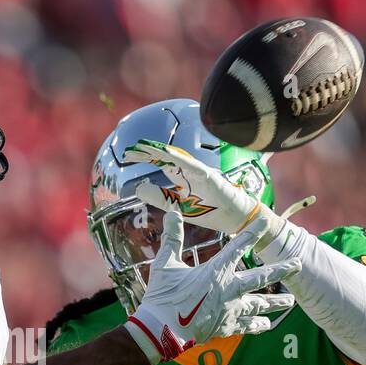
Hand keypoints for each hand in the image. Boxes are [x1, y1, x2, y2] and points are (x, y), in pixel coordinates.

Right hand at [125, 211, 299, 362]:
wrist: (162, 330)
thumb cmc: (162, 296)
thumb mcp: (164, 264)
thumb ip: (172, 238)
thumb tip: (172, 212)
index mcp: (215, 271)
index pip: (238, 246)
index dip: (252, 232)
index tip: (265, 221)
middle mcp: (228, 290)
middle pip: (261, 278)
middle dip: (281, 270)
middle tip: (298, 264)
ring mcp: (230, 310)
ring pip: (260, 304)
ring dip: (276, 302)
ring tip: (291, 301)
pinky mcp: (225, 327)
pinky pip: (246, 325)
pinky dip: (257, 325)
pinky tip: (267, 325)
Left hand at [126, 139, 270, 237]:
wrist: (238, 218)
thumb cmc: (211, 210)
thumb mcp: (178, 206)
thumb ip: (160, 197)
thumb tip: (138, 188)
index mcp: (183, 177)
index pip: (160, 163)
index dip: (145, 157)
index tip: (127, 155)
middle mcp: (190, 171)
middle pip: (165, 157)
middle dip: (147, 151)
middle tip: (128, 149)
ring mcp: (200, 172)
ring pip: (177, 158)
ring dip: (160, 151)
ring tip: (143, 146)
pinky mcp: (210, 178)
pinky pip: (193, 167)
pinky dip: (180, 160)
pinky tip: (166, 155)